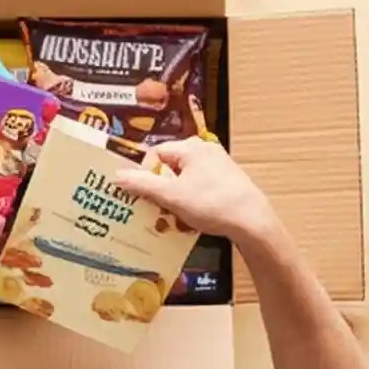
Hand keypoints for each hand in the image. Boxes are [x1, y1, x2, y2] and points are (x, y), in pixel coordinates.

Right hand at [114, 138, 275, 241]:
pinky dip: (192, 199)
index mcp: (190, 147)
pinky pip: (200, 186)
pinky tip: (193, 216)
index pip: (156, 153)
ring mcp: (219, 164)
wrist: (252, 221)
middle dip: (160, 186)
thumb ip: (142, 184)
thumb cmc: (210, 203)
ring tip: (172, 215)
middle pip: (170, 165)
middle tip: (155, 207)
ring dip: (175, 195)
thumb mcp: (171, 195)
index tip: (142, 194)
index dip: (145, 174)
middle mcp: (205, 149)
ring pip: (185, 178)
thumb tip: (116, 175)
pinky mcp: (228, 180)